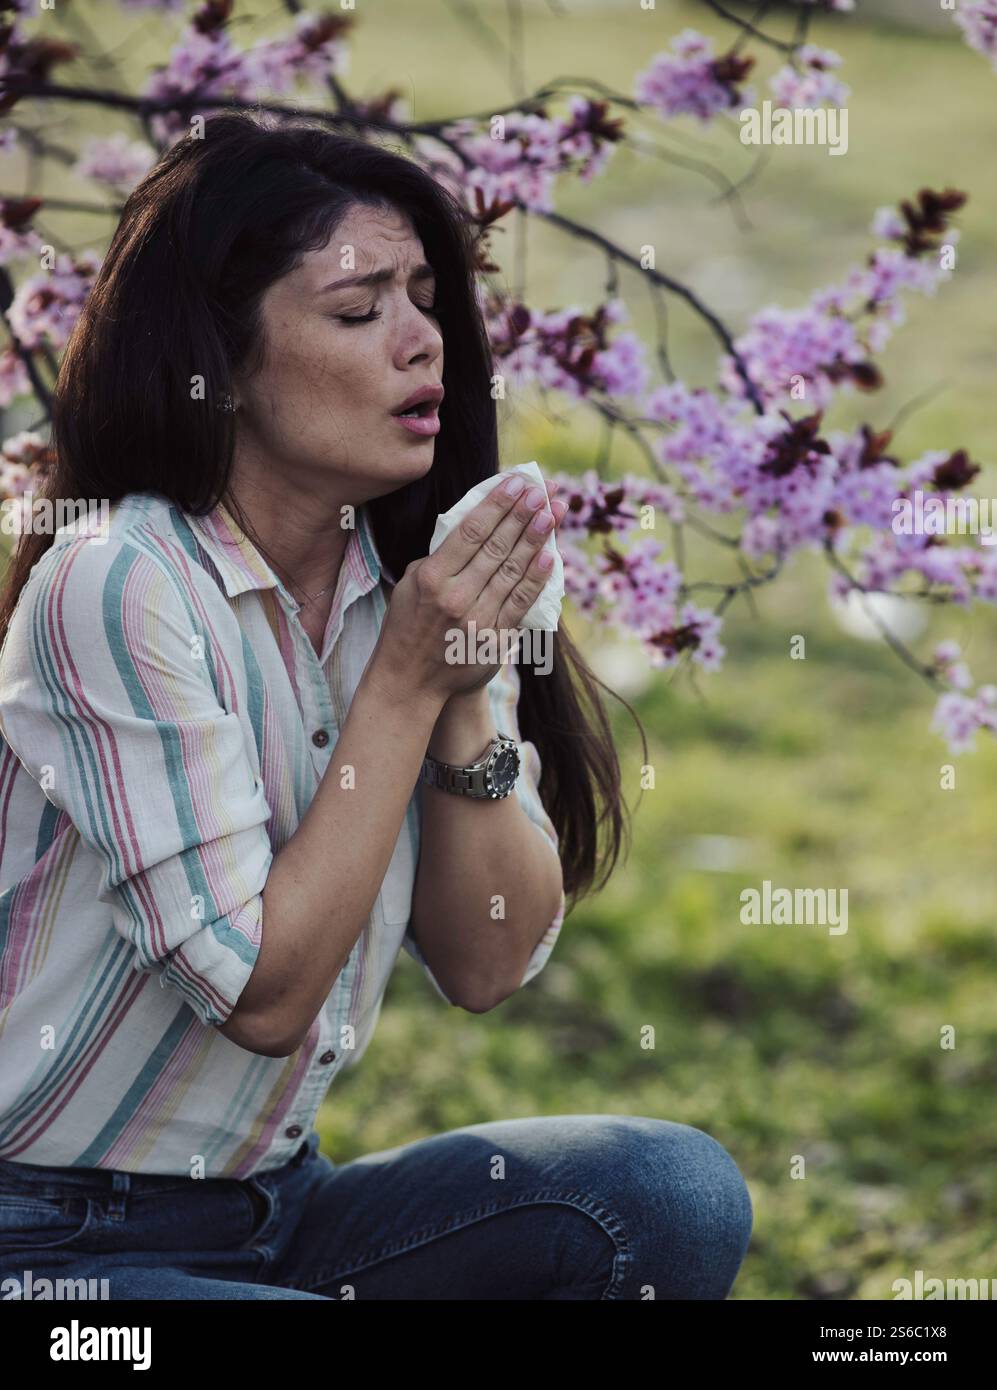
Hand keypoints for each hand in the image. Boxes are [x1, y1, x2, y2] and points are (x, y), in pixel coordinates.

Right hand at [369, 476, 566, 703]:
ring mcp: (478, 619)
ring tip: (552, 513)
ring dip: (536, 539)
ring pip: (513, 571)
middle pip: (496, 546)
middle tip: (542, 491)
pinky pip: (521, 602)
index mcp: (432, 577)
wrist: (410, 681)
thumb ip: (440, 558)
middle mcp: (456, 596)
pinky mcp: (495, 639)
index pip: (470, 532)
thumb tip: (475, 528)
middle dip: (521, 515)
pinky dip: (537, 578)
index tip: (515, 483)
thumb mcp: (411, 584)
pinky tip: (551, 555)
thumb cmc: (408, 625)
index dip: (496, 505)